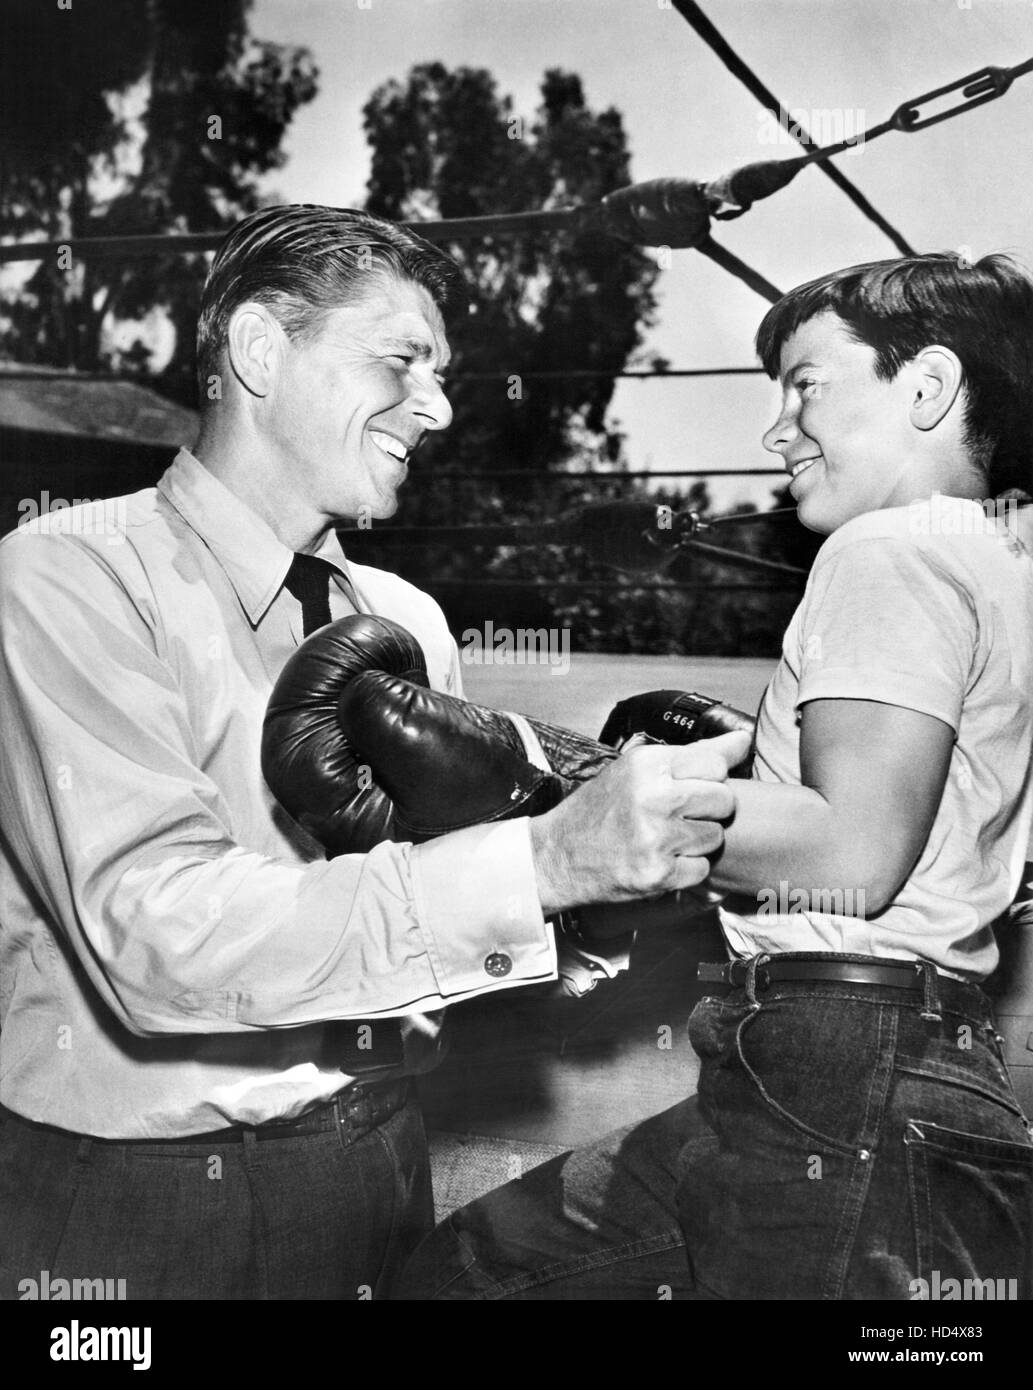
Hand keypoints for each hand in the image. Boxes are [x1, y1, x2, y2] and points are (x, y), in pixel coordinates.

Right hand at [530, 730, 749, 914]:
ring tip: (666, 838)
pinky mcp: (658, 873)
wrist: (557, 855)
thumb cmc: (599, 810)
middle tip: (682, 815)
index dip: (712, 778)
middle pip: (724, 800)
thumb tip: (744, 741)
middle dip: (710, 810)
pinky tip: (660, 860)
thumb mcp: (634, 769)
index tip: (697, 785)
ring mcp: (657, 837)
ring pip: (715, 837)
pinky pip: (701, 870)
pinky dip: (685, 870)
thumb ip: (690, 756)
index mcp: (648, 764)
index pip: (716, 763)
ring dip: (698, 842)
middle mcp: (654, 797)